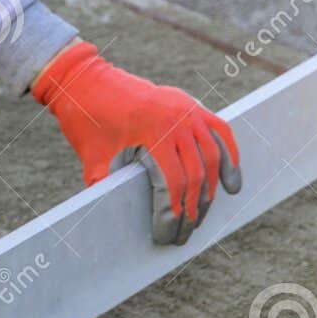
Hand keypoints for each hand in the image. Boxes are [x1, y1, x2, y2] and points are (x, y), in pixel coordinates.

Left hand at [33, 41, 241, 244]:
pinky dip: (228, 157)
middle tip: (184, 233)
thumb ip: (109, 189)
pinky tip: (230, 183)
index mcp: (152, 133)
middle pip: (196, 173)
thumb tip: (117, 225)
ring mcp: (187, 110)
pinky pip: (219, 132)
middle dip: (192, 208)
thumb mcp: (93, 161)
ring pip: (212, 156)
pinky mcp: (191, 106)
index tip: (167, 235)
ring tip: (202, 214)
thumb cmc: (86, 123)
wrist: (86, 83)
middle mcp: (176, 120)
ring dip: (210, 188)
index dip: (172, 213)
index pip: (173, 183)